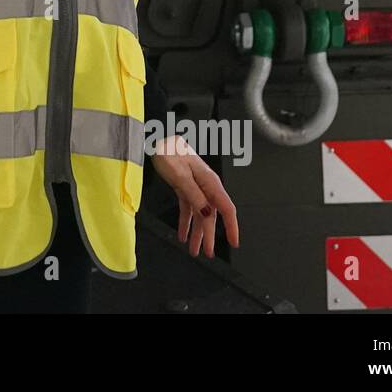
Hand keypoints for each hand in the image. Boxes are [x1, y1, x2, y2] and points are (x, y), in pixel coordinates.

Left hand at [148, 135, 239, 257]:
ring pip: (199, 214)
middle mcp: (205, 186)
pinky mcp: (184, 187)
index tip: (234, 242)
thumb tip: (207, 214)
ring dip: (197, 232)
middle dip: (210, 236)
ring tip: (194, 250)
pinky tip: (182, 234)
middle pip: (211, 215)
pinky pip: (188, 208)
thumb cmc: (168, 150)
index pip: (226, 208)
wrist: (157, 138)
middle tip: (209, 253)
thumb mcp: (180, 175)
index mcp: (209, 182)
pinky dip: (185, 221)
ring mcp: (195, 187)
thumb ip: (194, 195)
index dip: (231, 226)